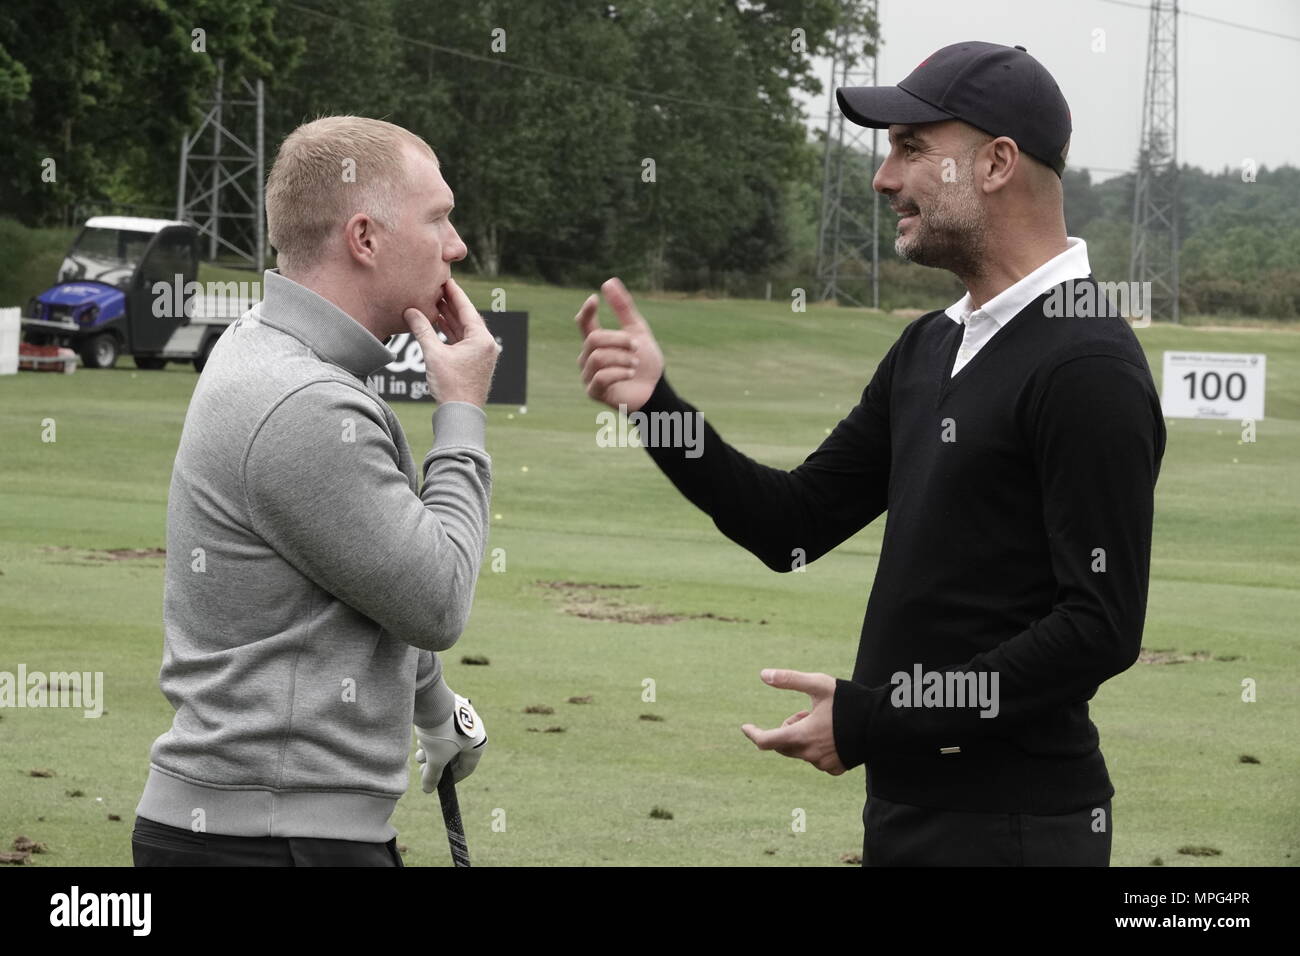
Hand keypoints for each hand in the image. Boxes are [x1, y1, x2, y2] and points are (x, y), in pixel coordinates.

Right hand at [404, 278, 500, 406]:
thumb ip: (422, 330)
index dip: (454, 293)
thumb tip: (410, 311)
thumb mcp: (433, 355)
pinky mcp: (474, 364)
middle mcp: (486, 345)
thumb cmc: (451, 386)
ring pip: (464, 330)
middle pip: (466, 318)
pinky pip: (462, 342)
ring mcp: (481, 355)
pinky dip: (451, 333)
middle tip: (437, 288)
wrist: (461, 415)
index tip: (445, 279)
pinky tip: (438, 324)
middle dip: (450, 304)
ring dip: (449, 318)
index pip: (466, 309)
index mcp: (482, 339)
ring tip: (434, 303)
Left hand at [414, 693, 486, 789]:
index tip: (439, 784)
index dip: (452, 779)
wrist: (433, 703)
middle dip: (437, 763)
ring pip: (447, 742)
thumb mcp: (436, 759)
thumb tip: (428, 789)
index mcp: (479, 743)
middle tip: (423, 767)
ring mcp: (464, 718)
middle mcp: (475, 730)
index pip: (467, 768)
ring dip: (432, 751)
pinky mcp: (452, 710)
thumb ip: (433, 776)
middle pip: (454, 755)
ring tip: (419, 753)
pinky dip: (433, 738)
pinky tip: (422, 739)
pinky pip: (444, 730)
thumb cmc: (441, 734)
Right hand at [575, 277, 664, 412]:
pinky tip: (630, 374)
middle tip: (637, 348)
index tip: (595, 299)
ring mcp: (588, 375)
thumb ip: (623, 308)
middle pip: (594, 339)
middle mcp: (587, 357)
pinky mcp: (593, 392)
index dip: (586, 310)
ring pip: (598, 357)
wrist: (655, 390)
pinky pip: (600, 377)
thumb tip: (608, 281)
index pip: (583, 323)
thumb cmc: (645, 361)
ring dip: (622, 358)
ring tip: (635, 364)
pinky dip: (619, 372)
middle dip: (619, 340)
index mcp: (596, 342)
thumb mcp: (637, 331)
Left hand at [741, 669, 845, 774]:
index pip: (766, 741)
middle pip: (783, 745)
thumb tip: (762, 674)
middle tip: (805, 712)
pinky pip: (817, 759)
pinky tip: (832, 736)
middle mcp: (809, 754)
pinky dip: (817, 748)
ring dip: (802, 737)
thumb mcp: (818, 685)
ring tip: (823, 721)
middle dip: (787, 728)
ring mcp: (823, 763)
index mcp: (801, 735)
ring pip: (800, 751)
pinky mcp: (836, 768)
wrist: (881, 722)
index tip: (745, 727)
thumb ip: (789, 679)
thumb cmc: (848, 701)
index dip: (753, 734)